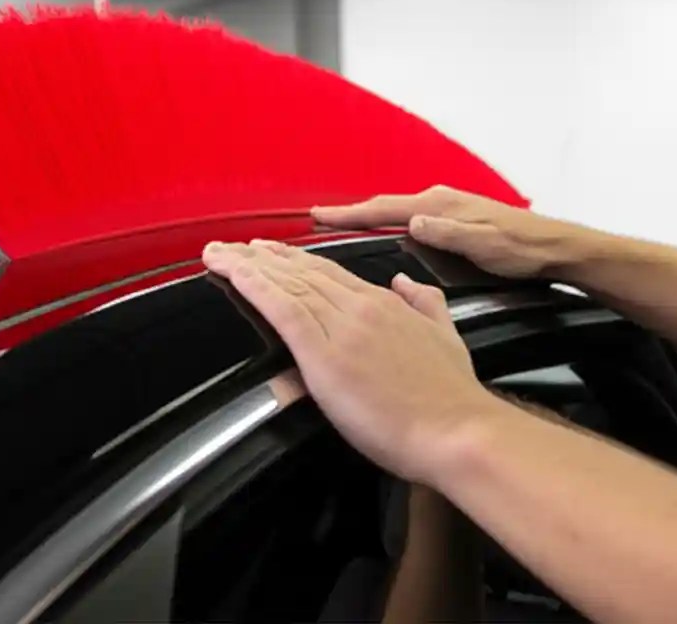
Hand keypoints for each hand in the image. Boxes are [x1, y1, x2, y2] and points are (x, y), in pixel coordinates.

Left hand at [202, 239, 497, 483]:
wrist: (458, 430)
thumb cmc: (452, 397)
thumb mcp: (446, 336)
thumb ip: (425, 304)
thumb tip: (406, 283)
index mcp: (385, 304)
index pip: (330, 273)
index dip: (295, 259)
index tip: (272, 251)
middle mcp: (359, 308)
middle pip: (301, 272)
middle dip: (262, 256)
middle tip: (232, 246)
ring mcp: (340, 329)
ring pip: (285, 284)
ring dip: (246, 265)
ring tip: (218, 253)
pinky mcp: (324, 356)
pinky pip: (282, 310)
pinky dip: (254, 287)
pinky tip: (234, 275)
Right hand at [313, 185, 586, 279]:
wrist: (554, 248)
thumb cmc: (522, 249)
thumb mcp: (484, 244)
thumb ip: (448, 233)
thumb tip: (413, 223)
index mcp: (440, 206)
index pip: (384, 209)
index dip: (350, 214)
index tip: (319, 215)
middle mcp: (439, 201)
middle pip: (385, 207)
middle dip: (352, 213)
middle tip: (320, 220)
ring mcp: (447, 208)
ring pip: (397, 212)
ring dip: (369, 218)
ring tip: (342, 227)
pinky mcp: (454, 220)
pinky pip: (410, 219)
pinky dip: (389, 224)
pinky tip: (386, 236)